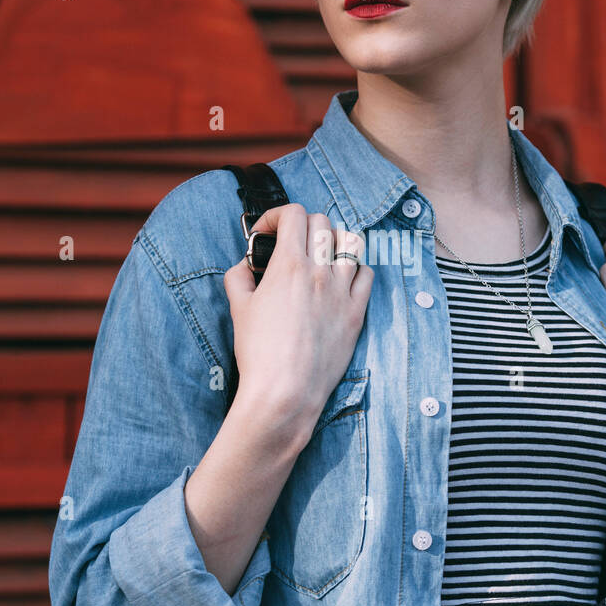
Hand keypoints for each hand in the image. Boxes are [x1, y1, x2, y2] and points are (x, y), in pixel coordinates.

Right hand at [223, 204, 373, 438]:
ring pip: (351, 242)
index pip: (293, 214)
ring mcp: (342, 291)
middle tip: (291, 244)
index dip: (276, 216)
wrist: (285, 391)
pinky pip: (367, 275)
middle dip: (303, 226)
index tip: (266, 233)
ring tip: (321, 256)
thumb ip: (238, 277)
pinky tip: (341, 279)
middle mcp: (319, 272)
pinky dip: (355, 269)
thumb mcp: (238, 308)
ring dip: (333, 242)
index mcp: (289, 265)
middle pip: (322, 222)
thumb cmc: (258, 352)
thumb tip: (245, 266)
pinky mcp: (356, 313)